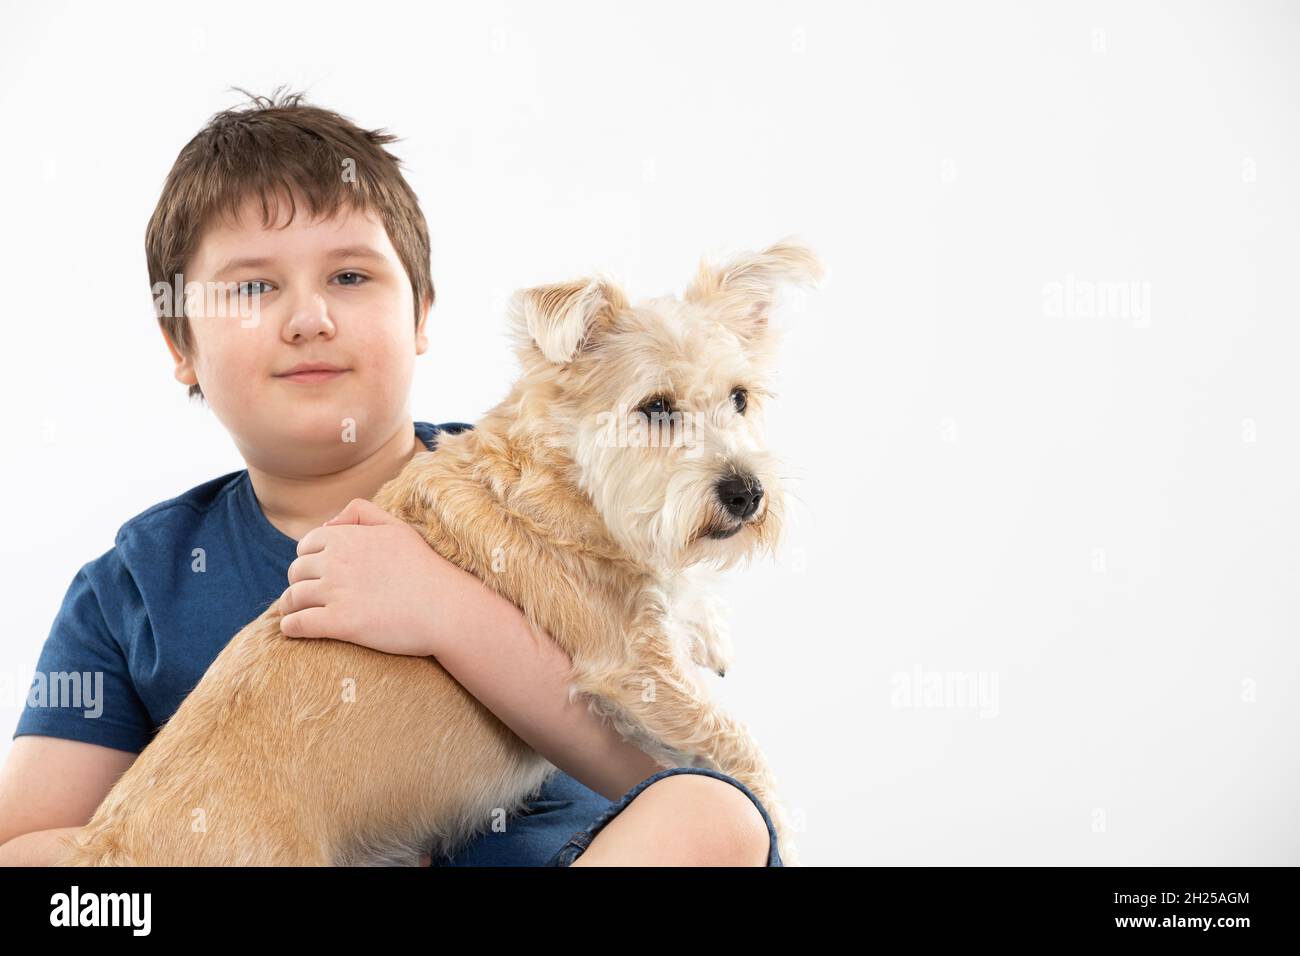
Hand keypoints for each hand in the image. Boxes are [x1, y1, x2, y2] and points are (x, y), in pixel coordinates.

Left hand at [278, 497, 451, 656]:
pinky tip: (294, 630)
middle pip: (295, 572)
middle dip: (298, 582)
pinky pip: (298, 624)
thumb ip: (361, 512)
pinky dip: (291, 628)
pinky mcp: (340, 623)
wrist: (445, 607)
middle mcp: (336, 562)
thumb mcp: (396, 527)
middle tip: (307, 595)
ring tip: (297, 613)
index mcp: (346, 538)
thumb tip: (328, 523)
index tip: (315, 572)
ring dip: (290, 606)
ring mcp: (336, 593)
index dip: (307, 559)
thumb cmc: (424, 568)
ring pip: (292, 598)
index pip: (306, 546)